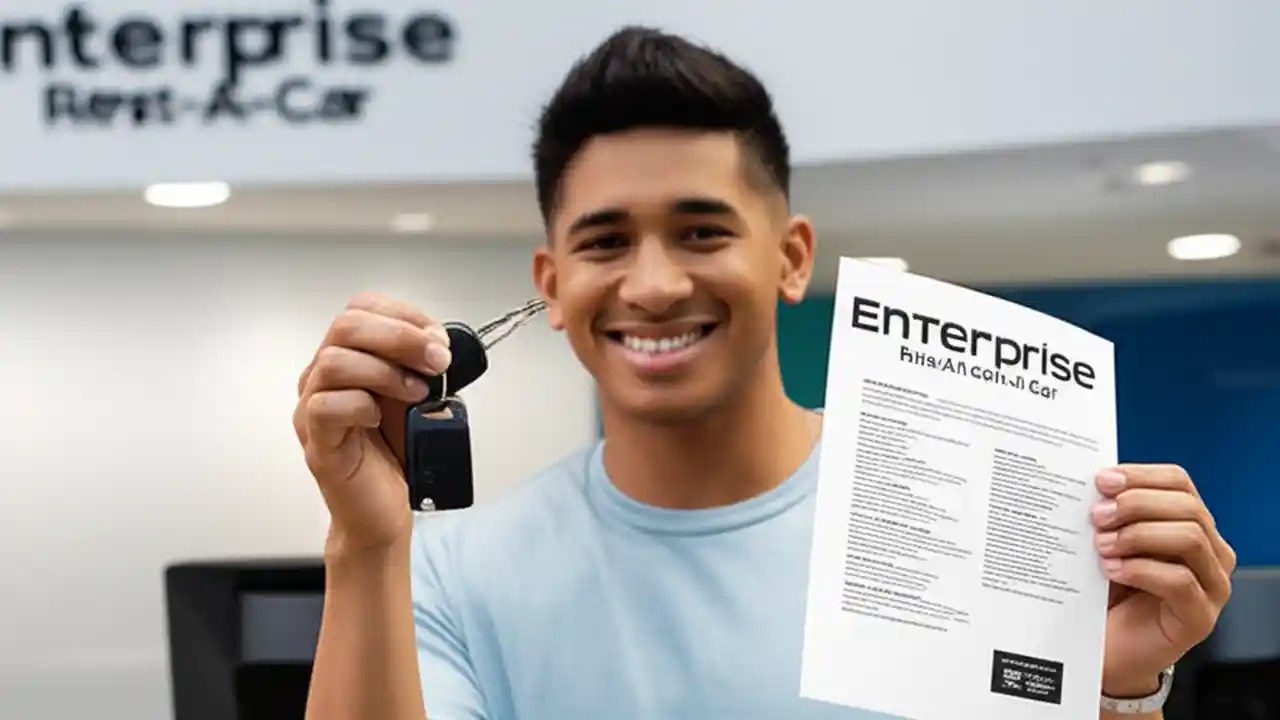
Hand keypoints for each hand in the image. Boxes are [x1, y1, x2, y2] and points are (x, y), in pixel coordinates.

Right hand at [293, 292, 452, 553]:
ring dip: (385, 371)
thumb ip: (422, 367)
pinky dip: (361, 405)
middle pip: (346, 325)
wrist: (383, 512)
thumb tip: (442, 343)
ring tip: (416, 393)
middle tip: (436, 360)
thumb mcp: (416, 397)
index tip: (438, 338)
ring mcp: (312, 409)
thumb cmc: (396, 454)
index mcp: (348, 358)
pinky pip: (325, 407)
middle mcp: (322, 377)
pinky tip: (380, 417)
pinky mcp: (316, 443)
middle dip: (400, 337)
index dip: (403, 315)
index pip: (361, 308)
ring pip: (333, 361)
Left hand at [1093, 464, 1235, 696]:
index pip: (1179, 482)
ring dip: (1139, 535)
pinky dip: (1142, 569)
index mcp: (1190, 523)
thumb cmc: (1108, 591)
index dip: (1141, 476)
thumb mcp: (1108, 542)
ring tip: (1102, 545)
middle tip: (1096, 516)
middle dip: (1136, 504)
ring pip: (1190, 538)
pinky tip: (1112, 570)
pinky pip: (1181, 581)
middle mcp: (1211, 551)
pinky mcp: (1200, 617)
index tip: (1102, 480)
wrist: (1109, 648)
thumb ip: (1109, 514)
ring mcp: (1212, 585)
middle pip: (1187, 507)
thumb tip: (1094, 483)